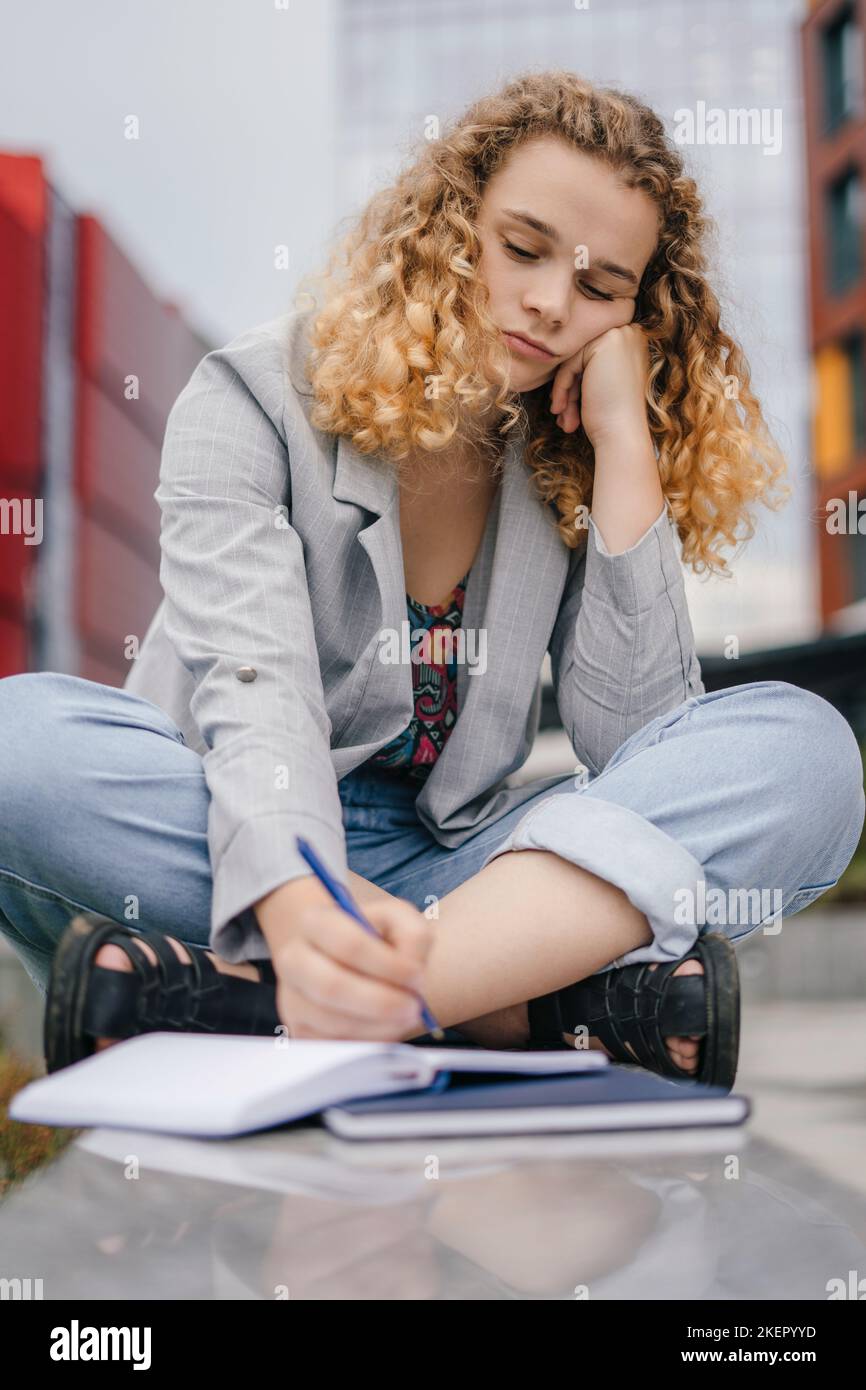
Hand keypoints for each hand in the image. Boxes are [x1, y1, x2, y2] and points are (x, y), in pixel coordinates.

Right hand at [256, 879, 435, 1040]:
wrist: (352, 964)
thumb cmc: (378, 941)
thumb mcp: (400, 922)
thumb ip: (413, 936)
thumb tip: (411, 971)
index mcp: (316, 922)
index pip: (349, 944)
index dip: (388, 965)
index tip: (417, 976)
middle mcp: (294, 958)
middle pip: (332, 986)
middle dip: (380, 1001)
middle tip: (413, 1007)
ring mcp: (292, 997)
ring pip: (334, 1021)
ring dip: (378, 1024)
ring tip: (405, 1016)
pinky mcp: (299, 1031)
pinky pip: (334, 1044)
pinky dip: (367, 1041)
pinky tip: (386, 1027)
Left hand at [548, 324, 651, 446]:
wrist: (623, 434)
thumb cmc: (613, 417)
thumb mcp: (602, 384)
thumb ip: (589, 366)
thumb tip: (562, 361)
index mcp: (633, 343)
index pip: (591, 358)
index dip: (578, 382)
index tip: (570, 407)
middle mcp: (630, 334)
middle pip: (583, 358)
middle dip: (571, 389)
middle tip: (565, 416)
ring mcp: (619, 336)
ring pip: (574, 361)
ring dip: (566, 393)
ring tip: (565, 419)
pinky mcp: (603, 344)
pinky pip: (570, 364)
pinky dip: (561, 388)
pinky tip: (560, 410)